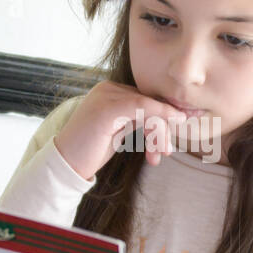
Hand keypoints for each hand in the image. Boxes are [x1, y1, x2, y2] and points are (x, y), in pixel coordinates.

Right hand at [53, 81, 186, 180]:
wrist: (65, 164)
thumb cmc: (91, 151)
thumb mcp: (119, 132)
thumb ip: (138, 121)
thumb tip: (170, 119)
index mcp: (110, 92)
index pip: (145, 99)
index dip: (166, 112)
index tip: (187, 121)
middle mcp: (108, 88)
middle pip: (149, 102)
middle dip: (164, 126)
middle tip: (167, 150)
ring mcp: (106, 95)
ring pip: (148, 106)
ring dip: (159, 132)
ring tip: (159, 155)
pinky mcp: (107, 107)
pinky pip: (141, 108)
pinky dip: (157, 120)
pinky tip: (161, 140)